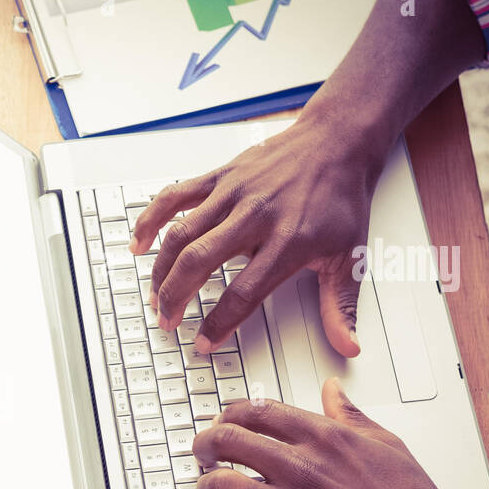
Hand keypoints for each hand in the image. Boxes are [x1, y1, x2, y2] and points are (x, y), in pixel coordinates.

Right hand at [129, 116, 383, 356]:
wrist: (337, 141)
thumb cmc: (340, 198)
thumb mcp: (349, 256)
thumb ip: (341, 306)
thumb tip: (348, 347)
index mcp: (288, 241)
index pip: (244, 292)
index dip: (219, 323)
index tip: (204, 342)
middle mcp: (256, 216)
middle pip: (200, 262)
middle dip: (175, 298)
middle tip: (167, 321)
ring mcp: (234, 194)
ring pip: (181, 234)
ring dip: (161, 270)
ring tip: (155, 296)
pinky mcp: (220, 177)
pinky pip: (175, 197)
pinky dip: (150, 220)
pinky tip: (138, 244)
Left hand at [190, 379, 472, 488]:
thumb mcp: (385, 444)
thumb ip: (350, 414)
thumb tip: (331, 388)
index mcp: (324, 439)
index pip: (257, 411)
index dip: (228, 414)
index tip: (222, 423)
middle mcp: (303, 469)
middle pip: (227, 441)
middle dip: (204, 445)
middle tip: (201, 454)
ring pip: (221, 487)